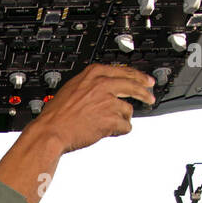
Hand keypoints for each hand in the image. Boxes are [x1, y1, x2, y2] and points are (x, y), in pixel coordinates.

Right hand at [0, 63, 155, 202]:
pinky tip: (111, 131)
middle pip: (133, 85)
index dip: (137, 77)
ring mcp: (108, 102)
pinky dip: (120, 130)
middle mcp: (102, 85)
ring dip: (123, 118)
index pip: (123, 71)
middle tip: (150, 98)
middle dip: (144, 93)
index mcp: (93, 74)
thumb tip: (106, 87)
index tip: (145, 80)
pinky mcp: (111, 119)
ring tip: (111, 124)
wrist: (51, 131)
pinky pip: (125, 126)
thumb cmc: (56, 114)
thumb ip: (90, 85)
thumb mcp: (72, 88)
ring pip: (128, 110)